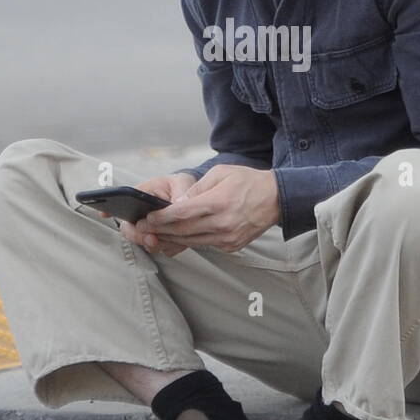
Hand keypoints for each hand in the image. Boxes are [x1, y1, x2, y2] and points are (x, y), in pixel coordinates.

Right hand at [96, 173, 196, 256]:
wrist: (191, 198)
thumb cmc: (182, 186)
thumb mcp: (182, 183)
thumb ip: (181, 192)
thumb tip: (179, 204)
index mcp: (141, 195)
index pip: (121, 200)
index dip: (110, 208)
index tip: (103, 213)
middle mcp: (140, 214)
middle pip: (129, 229)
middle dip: (138, 236)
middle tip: (152, 239)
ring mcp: (149, 229)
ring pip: (145, 242)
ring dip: (157, 244)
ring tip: (173, 239)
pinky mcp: (161, 240)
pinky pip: (162, 249)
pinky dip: (171, 247)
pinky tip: (181, 240)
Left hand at [134, 165, 280, 253]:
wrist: (276, 199)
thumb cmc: (246, 181)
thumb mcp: (220, 173)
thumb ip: (197, 189)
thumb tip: (176, 203)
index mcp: (218, 202)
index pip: (182, 213)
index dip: (161, 217)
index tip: (147, 218)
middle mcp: (222, 223)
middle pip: (183, 231)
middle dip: (160, 230)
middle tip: (143, 228)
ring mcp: (227, 238)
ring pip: (191, 242)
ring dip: (171, 239)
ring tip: (155, 234)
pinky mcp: (231, 246)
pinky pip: (204, 245)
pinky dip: (189, 241)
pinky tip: (177, 237)